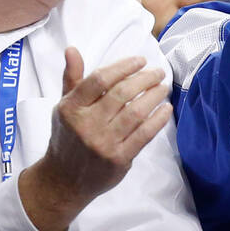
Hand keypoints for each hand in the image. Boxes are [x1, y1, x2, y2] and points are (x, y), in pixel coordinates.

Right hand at [25, 48, 171, 230]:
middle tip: (158, 72)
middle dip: (144, 79)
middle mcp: (86, 125)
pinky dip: (158, 120)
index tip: (140, 60)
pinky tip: (166, 109)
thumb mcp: (64, 108)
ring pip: (135, 113)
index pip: (99, 80)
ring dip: (154, 96)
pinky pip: (143, 135)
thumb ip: (72, 79)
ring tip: (163, 87)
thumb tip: (72, 49)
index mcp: (71, 108)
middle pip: (121, 94)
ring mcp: (103, 143)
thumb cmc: (67, 138)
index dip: (123, 66)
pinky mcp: (118, 160)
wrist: (64, 180)